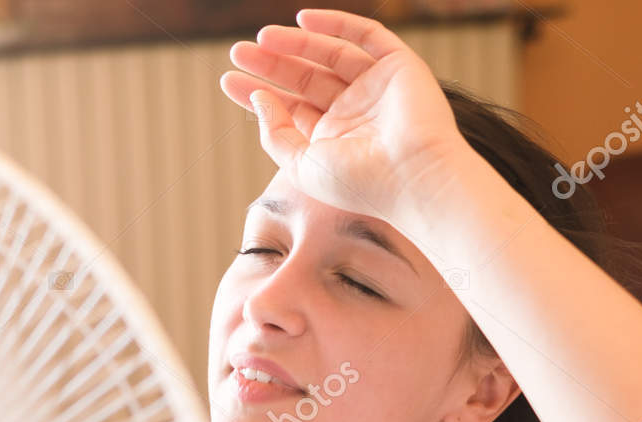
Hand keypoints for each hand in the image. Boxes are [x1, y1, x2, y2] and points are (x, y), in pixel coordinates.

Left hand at [220, 9, 471, 224]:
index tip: (229, 80)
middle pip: (305, 79)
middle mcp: (355, 112)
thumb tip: (259, 96)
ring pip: (329, 55)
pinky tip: (303, 21)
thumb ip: (276, 133)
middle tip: (237, 52)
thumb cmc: (358, 181)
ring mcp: (376, 87)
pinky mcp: (398, 66)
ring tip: (261, 39)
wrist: (412, 176)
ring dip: (295, 44)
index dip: (259, 94)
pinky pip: (366, 36)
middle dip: (271, 65)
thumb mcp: (302, 165)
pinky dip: (337, 24)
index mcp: (333, 139)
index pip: (292, 108)